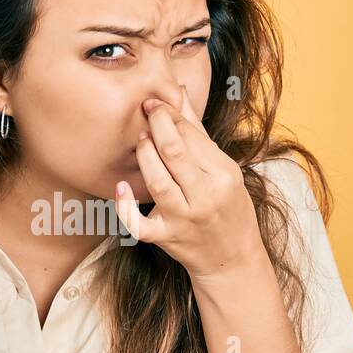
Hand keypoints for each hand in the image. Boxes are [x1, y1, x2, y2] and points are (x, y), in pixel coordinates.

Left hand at [115, 83, 265, 280]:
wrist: (232, 259)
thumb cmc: (228, 207)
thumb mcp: (224, 169)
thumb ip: (198, 133)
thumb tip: (179, 93)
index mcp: (224, 175)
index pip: (193, 137)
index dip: (171, 114)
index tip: (156, 101)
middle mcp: (205, 197)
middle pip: (175, 153)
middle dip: (157, 126)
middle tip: (146, 111)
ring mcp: (184, 219)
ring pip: (157, 182)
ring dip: (144, 156)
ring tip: (141, 140)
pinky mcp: (166, 238)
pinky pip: (139, 224)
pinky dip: (126, 207)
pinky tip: (121, 187)